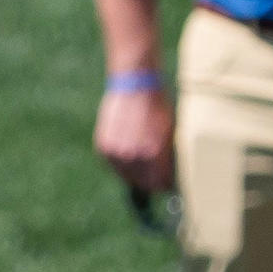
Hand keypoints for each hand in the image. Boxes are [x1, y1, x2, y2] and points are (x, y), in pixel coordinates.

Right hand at [95, 80, 176, 195]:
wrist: (135, 86)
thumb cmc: (157, 107)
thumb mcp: (169, 134)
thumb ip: (168, 158)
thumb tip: (169, 178)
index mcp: (153, 154)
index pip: (159, 184)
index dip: (165, 185)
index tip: (167, 184)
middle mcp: (132, 156)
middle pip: (142, 183)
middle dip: (150, 181)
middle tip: (156, 177)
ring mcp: (115, 152)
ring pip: (126, 176)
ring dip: (134, 173)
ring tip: (142, 163)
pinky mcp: (103, 146)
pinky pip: (113, 164)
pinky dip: (121, 163)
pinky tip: (129, 153)